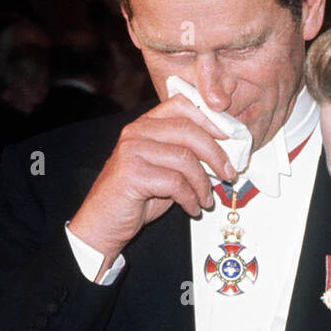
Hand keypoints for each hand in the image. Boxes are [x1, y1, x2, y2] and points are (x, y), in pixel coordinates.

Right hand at [67, 94, 235, 272]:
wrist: (101, 225)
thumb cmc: (133, 199)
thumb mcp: (162, 170)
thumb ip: (184, 155)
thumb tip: (222, 153)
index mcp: (144, 125)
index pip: (182, 104)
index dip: (211, 119)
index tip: (229, 138)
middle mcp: (136, 132)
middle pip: (189, 130)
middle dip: (216, 153)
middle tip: (228, 173)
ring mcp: (132, 151)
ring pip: (185, 159)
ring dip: (203, 183)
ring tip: (206, 199)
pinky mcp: (133, 174)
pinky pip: (175, 183)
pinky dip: (190, 198)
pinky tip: (192, 208)